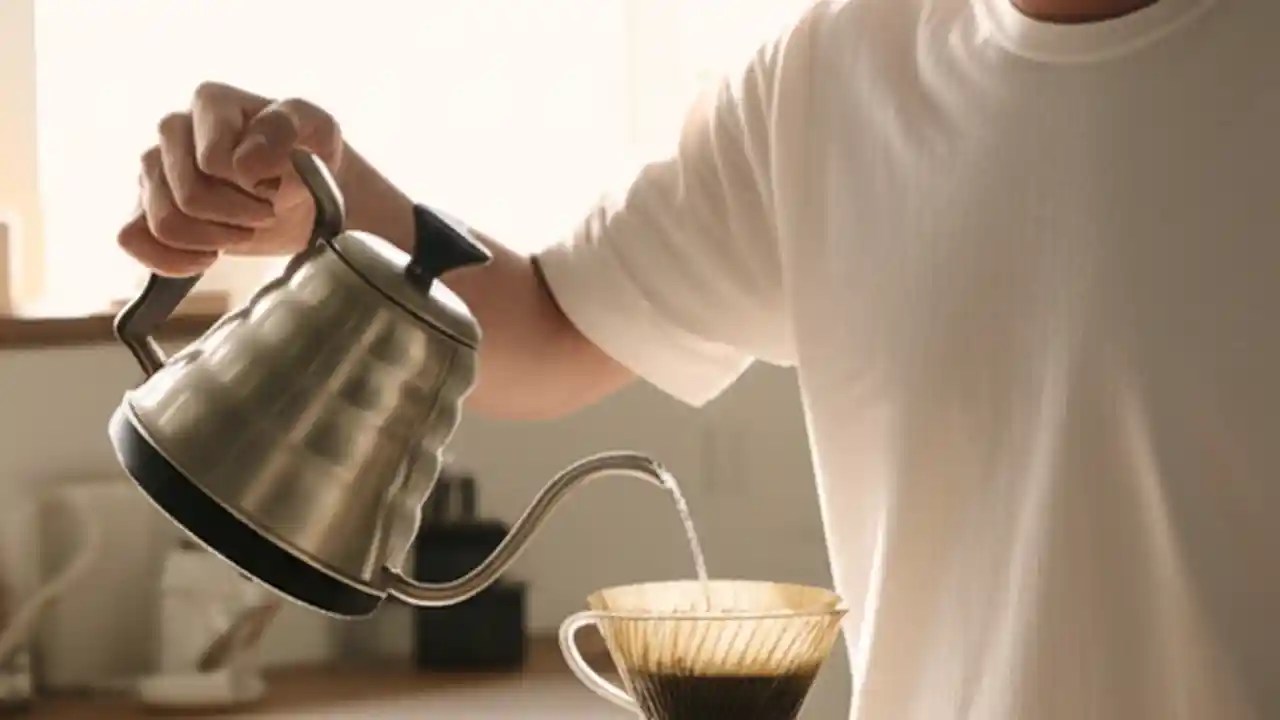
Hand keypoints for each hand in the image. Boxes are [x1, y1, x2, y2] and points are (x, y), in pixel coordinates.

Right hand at [118, 82, 343, 276]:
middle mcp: (174, 129)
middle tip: (265, 215)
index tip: (276, 189)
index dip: (251, 187)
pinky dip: (170, 259)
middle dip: (235, 218)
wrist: (309, 193)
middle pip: (187, 195)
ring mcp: (154, 169)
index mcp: (211, 103)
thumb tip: (245, 162)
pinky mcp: (146, 206)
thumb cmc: (310, 155)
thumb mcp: (320, 131)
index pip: (213, 161)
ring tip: (242, 233)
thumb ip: (289, 128)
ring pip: (162, 221)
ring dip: (212, 240)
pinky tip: (207, 258)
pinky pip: (132, 237)